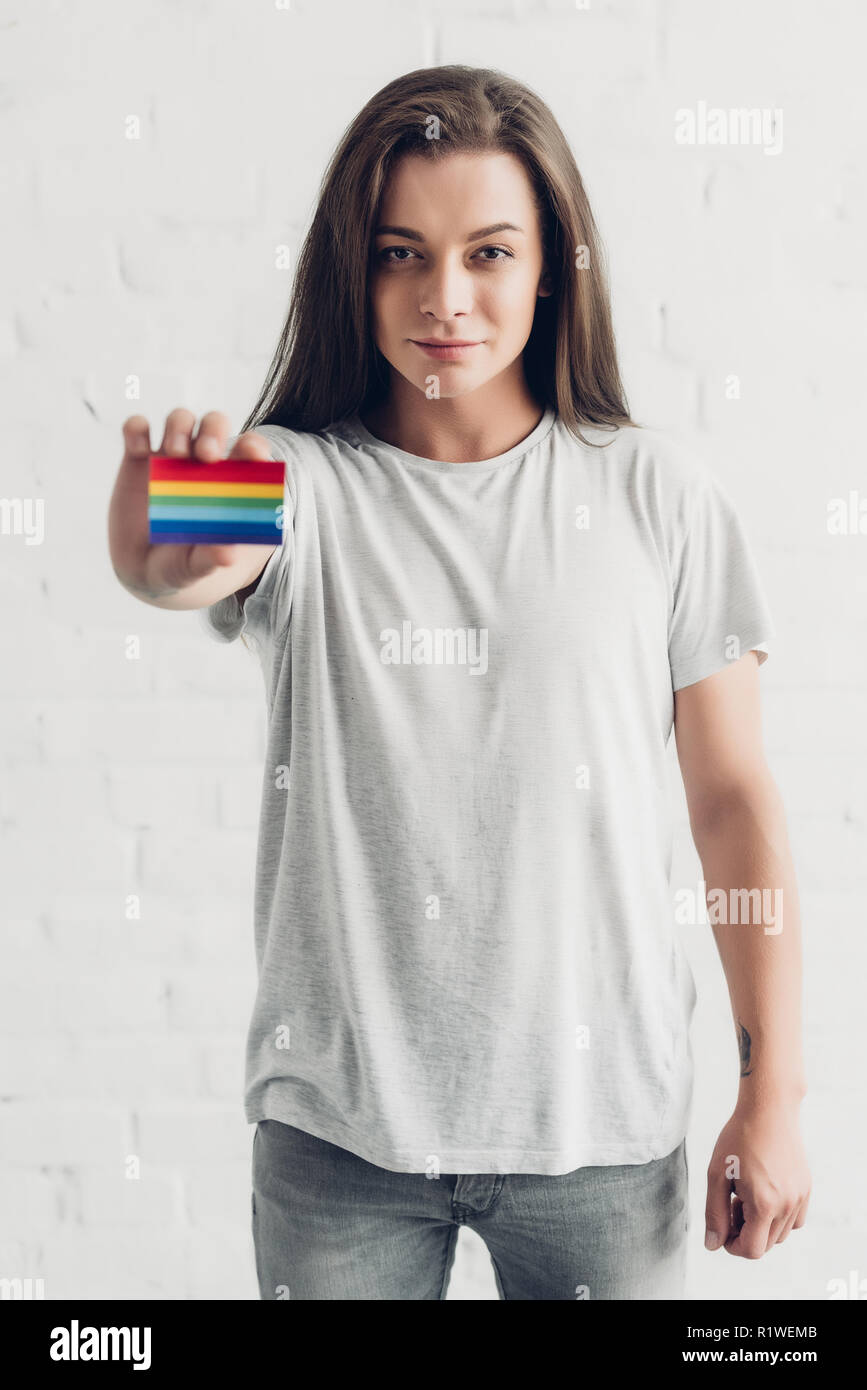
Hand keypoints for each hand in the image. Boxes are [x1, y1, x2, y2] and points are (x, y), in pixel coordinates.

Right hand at [108, 407, 274, 600]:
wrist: (143, 571)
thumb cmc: (185, 566)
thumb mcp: (197, 568)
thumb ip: (212, 559)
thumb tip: (228, 554)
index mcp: (231, 485)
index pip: (251, 453)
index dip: (255, 446)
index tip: (252, 454)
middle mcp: (203, 466)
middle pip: (214, 425)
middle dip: (214, 429)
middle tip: (208, 454)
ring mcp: (170, 460)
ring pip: (179, 420)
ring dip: (179, 426)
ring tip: (175, 454)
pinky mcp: (137, 460)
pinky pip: (137, 429)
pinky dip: (137, 428)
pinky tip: (138, 449)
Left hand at [705, 1102, 810, 1257]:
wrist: (769, 1109)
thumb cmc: (739, 1138)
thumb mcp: (717, 1174)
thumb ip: (714, 1213)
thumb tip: (713, 1245)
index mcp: (765, 1204)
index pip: (752, 1250)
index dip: (732, 1245)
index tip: (723, 1224)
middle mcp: (787, 1205)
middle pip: (766, 1244)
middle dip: (744, 1232)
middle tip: (731, 1203)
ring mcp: (800, 1198)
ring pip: (781, 1234)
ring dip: (761, 1225)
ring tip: (746, 1195)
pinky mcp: (806, 1188)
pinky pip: (795, 1220)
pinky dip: (779, 1217)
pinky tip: (764, 1193)